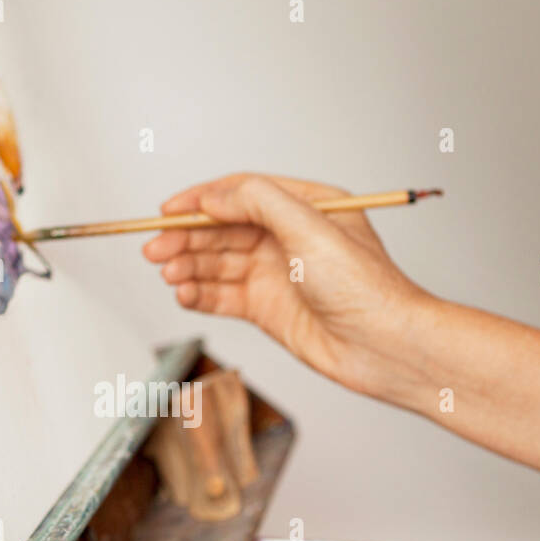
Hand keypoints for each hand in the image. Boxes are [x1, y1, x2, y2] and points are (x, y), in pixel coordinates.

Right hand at [143, 173, 433, 398]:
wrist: (384, 347)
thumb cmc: (366, 287)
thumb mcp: (311, 228)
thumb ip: (259, 202)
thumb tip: (214, 197)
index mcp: (307, 207)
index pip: (242, 193)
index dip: (202, 200)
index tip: (168, 210)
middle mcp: (289, 238)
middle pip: (224, 230)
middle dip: (187, 239)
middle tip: (155, 250)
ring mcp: (277, 275)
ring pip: (220, 264)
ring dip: (190, 267)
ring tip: (168, 274)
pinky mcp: (269, 310)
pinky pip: (224, 297)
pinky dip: (200, 295)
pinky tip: (184, 294)